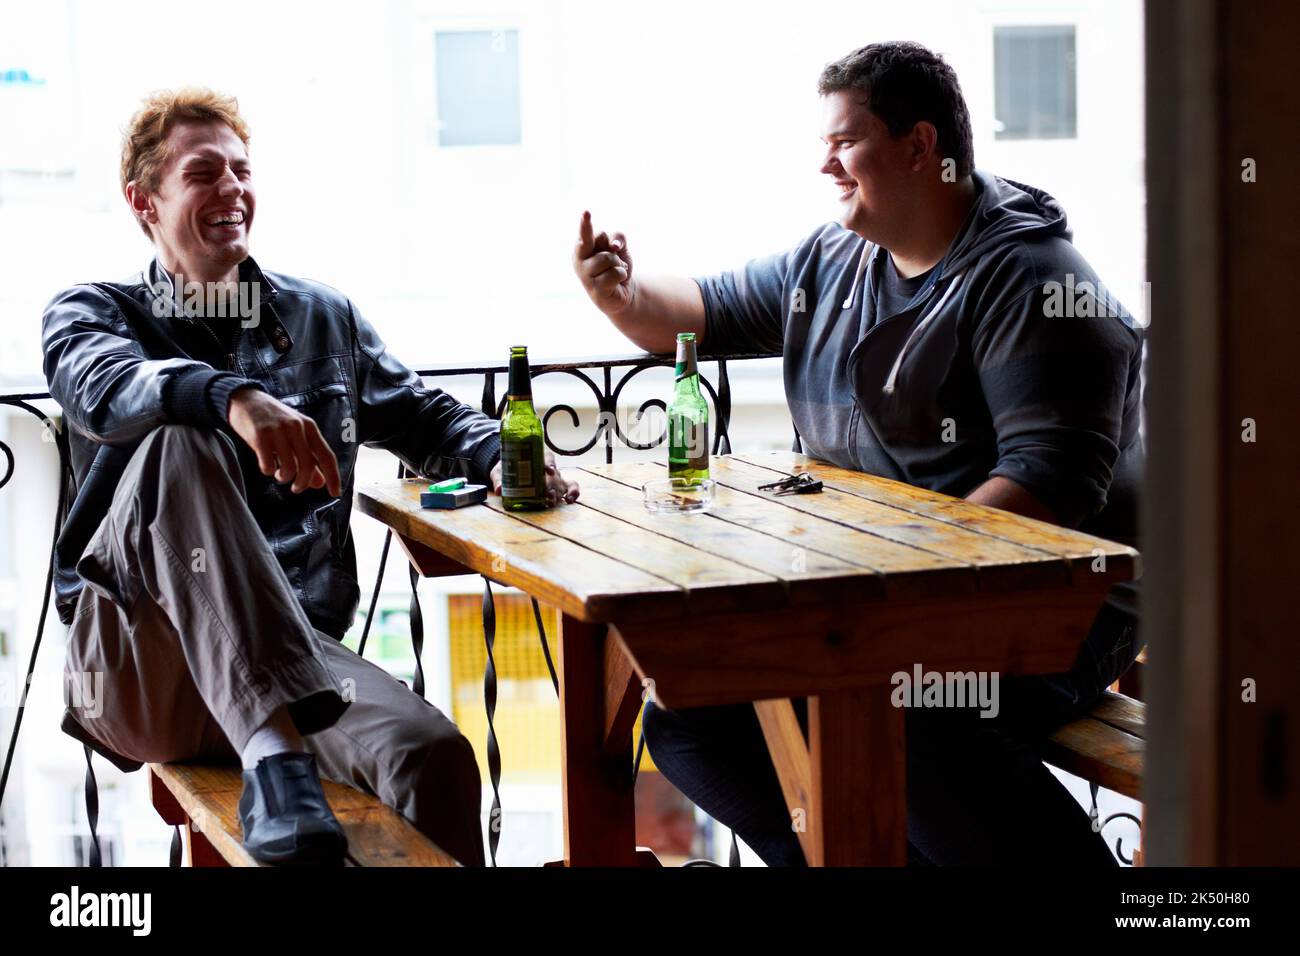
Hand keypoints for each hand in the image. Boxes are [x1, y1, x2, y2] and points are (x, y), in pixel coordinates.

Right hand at [227, 387, 341, 495]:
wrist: (245, 399)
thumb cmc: (273, 420)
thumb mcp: (295, 434)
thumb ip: (308, 457)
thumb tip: (320, 484)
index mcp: (309, 427)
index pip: (327, 456)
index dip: (333, 477)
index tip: (335, 493)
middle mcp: (297, 427)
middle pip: (308, 465)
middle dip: (303, 483)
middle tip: (296, 488)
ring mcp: (278, 431)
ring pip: (289, 467)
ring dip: (284, 477)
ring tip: (279, 474)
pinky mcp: (259, 435)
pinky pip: (268, 464)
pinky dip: (268, 471)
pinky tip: (266, 466)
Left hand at [489, 451, 579, 506]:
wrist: (511, 473)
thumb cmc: (507, 468)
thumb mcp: (500, 471)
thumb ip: (500, 479)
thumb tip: (499, 490)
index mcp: (537, 457)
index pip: (548, 458)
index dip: (550, 464)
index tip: (549, 470)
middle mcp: (549, 467)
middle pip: (555, 475)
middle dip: (552, 485)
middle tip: (547, 494)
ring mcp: (555, 478)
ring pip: (562, 484)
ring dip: (558, 493)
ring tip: (551, 502)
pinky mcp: (558, 487)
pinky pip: (570, 488)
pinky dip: (573, 493)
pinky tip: (569, 501)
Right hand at [573, 210, 633, 315]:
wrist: (621, 292)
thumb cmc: (615, 265)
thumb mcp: (619, 247)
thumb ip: (617, 238)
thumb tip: (614, 245)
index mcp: (582, 247)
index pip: (586, 232)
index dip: (585, 223)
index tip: (586, 212)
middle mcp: (579, 259)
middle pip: (591, 240)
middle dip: (594, 232)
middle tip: (602, 234)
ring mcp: (585, 275)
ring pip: (609, 257)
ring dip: (618, 263)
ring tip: (615, 270)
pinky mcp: (595, 289)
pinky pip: (616, 273)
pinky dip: (622, 274)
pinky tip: (616, 281)